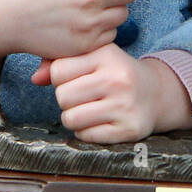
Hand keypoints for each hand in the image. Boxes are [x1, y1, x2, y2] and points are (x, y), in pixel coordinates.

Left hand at [31, 47, 191, 142]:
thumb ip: (60, 62)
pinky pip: (85, 136)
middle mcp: (118, 79)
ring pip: (70, 118)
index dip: (61, 77)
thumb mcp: (94, 57)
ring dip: (74, 117)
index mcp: (107, 55)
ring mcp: (124, 106)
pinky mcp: (127, 130)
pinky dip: (87, 131)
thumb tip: (35, 78)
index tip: (76, 78)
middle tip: (83, 96)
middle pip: (62, 96)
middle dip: (67, 99)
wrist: (156, 94)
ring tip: (88, 109)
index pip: (59, 70)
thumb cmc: (115, 73)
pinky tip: (99, 121)